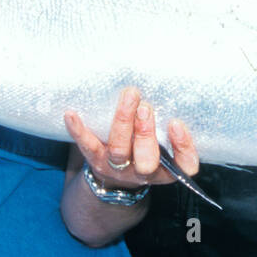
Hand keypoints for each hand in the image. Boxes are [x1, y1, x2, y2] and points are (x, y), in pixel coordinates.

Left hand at [63, 87, 198, 190]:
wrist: (114, 175)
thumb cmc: (146, 147)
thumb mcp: (164, 142)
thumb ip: (167, 122)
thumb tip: (168, 81)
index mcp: (167, 168)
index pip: (185, 165)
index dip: (183, 147)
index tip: (176, 123)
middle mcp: (144, 171)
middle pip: (147, 160)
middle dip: (145, 134)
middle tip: (146, 107)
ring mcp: (118, 168)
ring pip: (119, 150)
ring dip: (123, 122)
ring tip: (129, 96)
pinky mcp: (95, 161)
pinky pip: (87, 146)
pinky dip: (79, 130)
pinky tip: (71, 114)